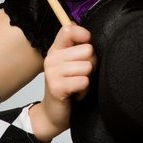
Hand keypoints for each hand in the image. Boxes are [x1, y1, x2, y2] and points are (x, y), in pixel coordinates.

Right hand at [29, 24, 95, 141]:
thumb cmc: (69, 85)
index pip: (68, 30)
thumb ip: (78, 47)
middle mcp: (52, 58)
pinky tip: (76, 94)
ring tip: (78, 84)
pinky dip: (84, 90)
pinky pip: (83, 82)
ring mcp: (52, 72)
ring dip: (87, 78)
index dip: (84, 35)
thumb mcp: (72, 63)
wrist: (54, 113)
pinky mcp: (56, 87)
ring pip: (87, 67)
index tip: (87, 45)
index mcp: (56, 49)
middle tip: (81, 74)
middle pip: (87, 50)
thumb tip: (87, 32)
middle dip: (91, 64)